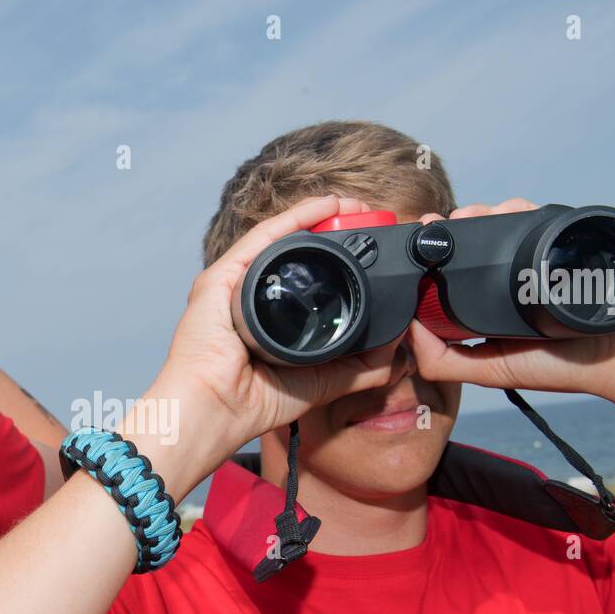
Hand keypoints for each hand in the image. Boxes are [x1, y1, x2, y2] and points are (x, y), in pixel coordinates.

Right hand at [135, 195, 400, 496]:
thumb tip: (396, 343)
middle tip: (368, 217)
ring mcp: (234, 282)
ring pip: (282, 238)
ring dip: (319, 216)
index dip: (339, 260)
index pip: (308, 279)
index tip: (371, 249)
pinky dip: (296, 218)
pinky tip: (326, 205)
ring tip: (354, 205)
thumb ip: (361, 367)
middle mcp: (251, 294)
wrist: (218, 408)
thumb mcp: (324, 382)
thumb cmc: (256, 401)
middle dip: (333, 230)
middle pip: (295, 253)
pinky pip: (265, 238)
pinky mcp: (222, 276)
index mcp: (270, 317)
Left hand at [407, 198, 614, 408]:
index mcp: (494, 299)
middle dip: (460, 223)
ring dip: (487, 212)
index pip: (459, 266)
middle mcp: (518, 273)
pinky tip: (510, 212)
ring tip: (472, 218)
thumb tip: (407, 332)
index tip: (421, 238)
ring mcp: (546, 253)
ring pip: (509, 219)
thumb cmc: (565, 367)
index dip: (438, 253)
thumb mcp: (493, 371)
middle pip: (481, 235)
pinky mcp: (572, 238)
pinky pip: (543, 213)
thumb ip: (445, 361)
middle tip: (443, 222)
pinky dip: (523, 208)